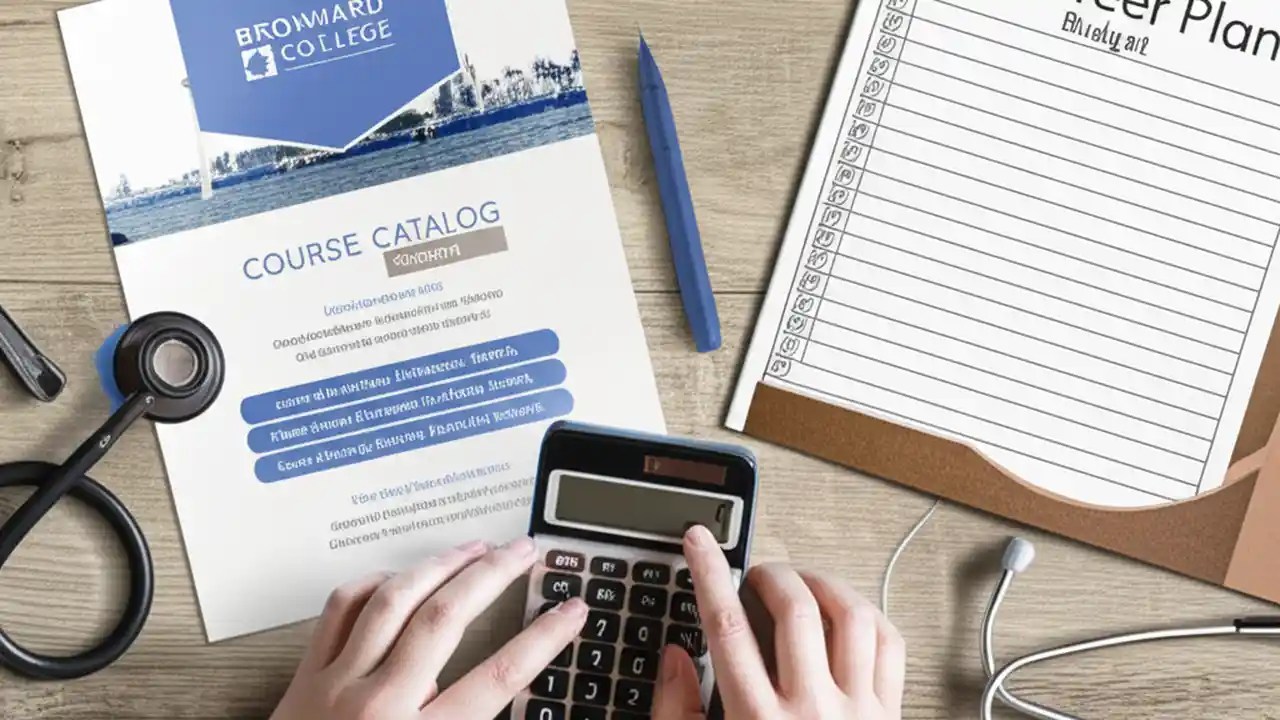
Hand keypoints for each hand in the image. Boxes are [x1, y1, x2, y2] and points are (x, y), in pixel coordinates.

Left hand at [271, 538, 587, 719]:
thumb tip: (497, 688)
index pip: (496, 677)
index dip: (542, 638)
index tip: (569, 612)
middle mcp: (378, 706)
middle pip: (446, 619)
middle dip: (493, 575)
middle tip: (523, 552)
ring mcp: (336, 685)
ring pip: (392, 600)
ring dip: (439, 565)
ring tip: (472, 548)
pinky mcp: (303, 677)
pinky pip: (341, 609)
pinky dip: (374, 583)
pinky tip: (398, 575)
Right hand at [654, 526, 904, 719]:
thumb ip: (678, 714)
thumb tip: (677, 656)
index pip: (727, 627)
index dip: (709, 574)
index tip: (699, 542)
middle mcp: (813, 713)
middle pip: (794, 609)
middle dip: (769, 573)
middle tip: (753, 573)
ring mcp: (860, 713)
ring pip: (850, 616)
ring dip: (821, 584)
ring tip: (799, 583)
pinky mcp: (891, 718)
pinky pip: (889, 645)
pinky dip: (867, 615)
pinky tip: (845, 614)